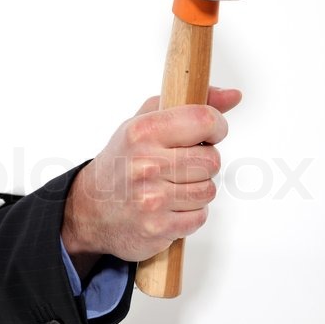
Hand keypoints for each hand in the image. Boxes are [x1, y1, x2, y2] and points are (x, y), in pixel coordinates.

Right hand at [61, 87, 241, 272]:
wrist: (91, 209)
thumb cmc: (122, 162)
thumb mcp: (145, 122)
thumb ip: (190, 104)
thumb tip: (233, 96)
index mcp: (142, 132)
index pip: (204, 120)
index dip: (216, 127)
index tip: (210, 133)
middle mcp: (145, 164)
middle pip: (212, 160)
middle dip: (204, 162)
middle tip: (182, 164)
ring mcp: (152, 199)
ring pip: (209, 190)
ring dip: (197, 189)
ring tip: (173, 186)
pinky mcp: (158, 227)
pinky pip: (199, 216)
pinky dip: (190, 213)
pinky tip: (170, 206)